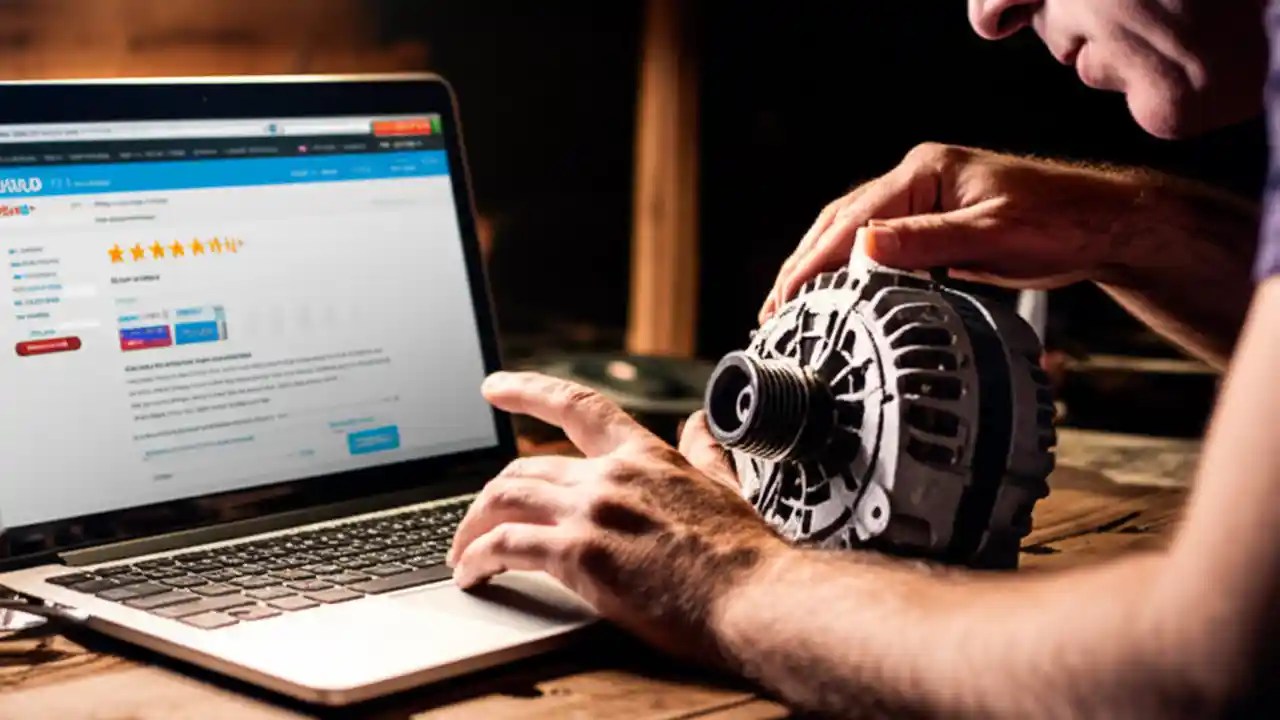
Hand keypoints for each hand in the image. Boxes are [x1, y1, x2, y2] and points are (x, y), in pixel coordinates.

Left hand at [448, 372, 784, 659]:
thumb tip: (700, 426)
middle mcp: (609, 476)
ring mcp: (591, 512)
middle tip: (474, 522)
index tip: (495, 386)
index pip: (576, 406)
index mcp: (642, 455)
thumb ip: (703, 452)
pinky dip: (478, 557)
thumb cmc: (742, 554)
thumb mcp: (723, 486)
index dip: (528, 391)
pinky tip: (473, 574)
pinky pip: (505, 546)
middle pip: (523, 469)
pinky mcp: (579, 555)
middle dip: (489, 496)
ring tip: (462, 554)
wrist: (752, 596)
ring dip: (471, 527)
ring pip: (503, 500)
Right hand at [760, 143, 1151, 321]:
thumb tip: (864, 247)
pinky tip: (834, 296)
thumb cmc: (1058, 223)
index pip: (854, 218)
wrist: (1100, 225)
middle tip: (773, 310)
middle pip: (841, 222)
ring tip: (788, 307)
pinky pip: (875, 248)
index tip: (788, 296)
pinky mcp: (931, 228)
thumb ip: (928, 241)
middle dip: (803, 266)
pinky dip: (847, 272)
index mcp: (925, 172)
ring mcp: (922, 203)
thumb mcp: (992, 234)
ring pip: (851, 233)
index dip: (816, 260)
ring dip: (818, 269)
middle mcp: (917, 181)